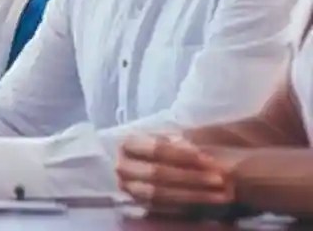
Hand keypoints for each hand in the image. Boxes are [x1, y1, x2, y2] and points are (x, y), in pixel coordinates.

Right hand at [117, 135, 235, 216]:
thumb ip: (183, 141)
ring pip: (160, 194)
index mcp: (129, 145)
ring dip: (192, 194)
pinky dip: (188, 206)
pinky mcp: (142, 206)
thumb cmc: (173, 147)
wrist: (164, 165)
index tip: (209, 159)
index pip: (155, 148)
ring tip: (222, 194)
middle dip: (190, 177)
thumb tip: (195, 148)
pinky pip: (164, 209)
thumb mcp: (177, 138)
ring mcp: (131, 189)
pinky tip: (210, 202)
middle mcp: (124, 168)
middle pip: (156, 173)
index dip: (182, 154)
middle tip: (219, 179)